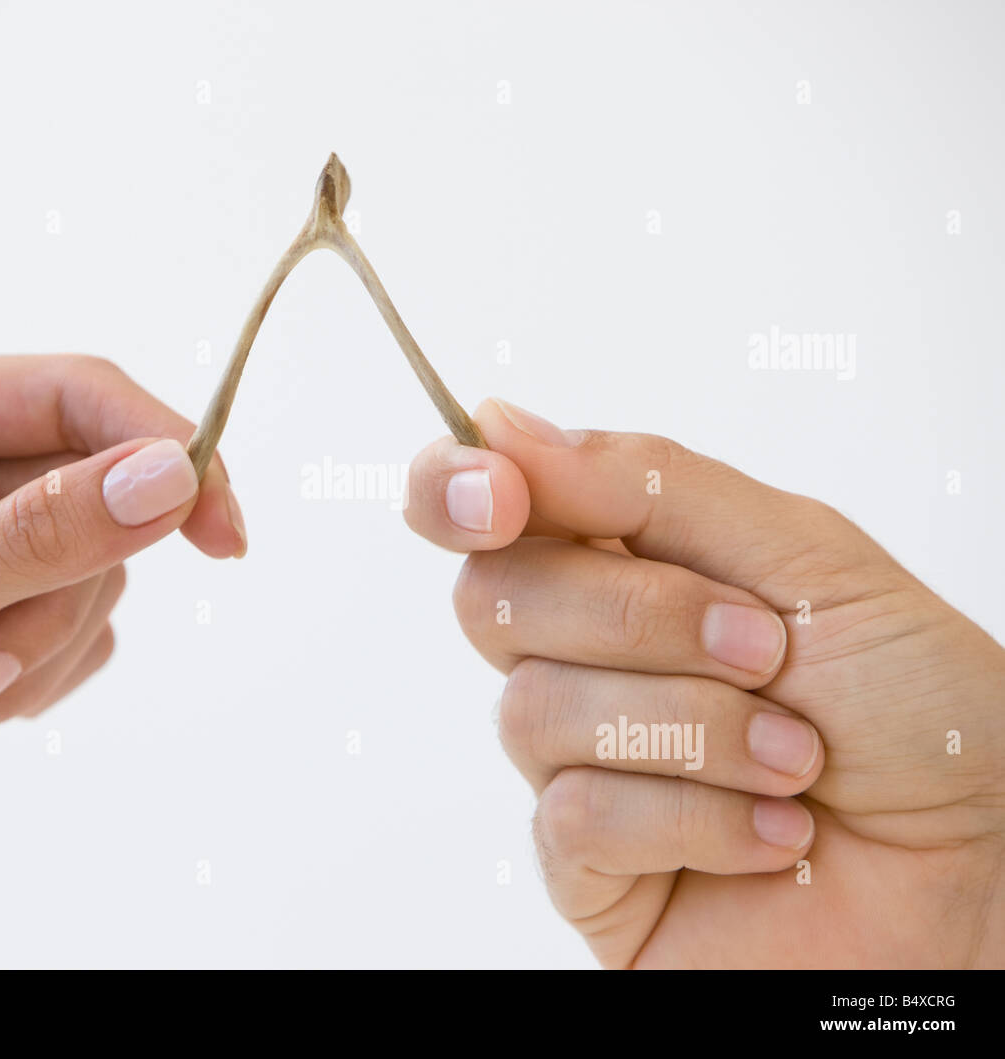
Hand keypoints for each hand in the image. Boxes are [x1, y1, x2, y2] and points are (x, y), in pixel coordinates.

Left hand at [0, 354, 244, 966]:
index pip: (76, 393)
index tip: (220, 533)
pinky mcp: (3, 601)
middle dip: (47, 602)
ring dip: (33, 653)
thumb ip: (42, 537)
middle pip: (97, 494)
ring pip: (98, 571)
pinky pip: (87, 626)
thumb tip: (172, 477)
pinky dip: (37, 679)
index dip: (161, 452)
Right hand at [404, 398, 1004, 967]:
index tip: (496, 492)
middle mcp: (584, 657)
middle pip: (493, 597)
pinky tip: (772, 834)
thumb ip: (649, 483)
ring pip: (533, 709)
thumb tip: (499, 426)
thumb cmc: (914, 705)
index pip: (485, 511)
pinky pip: (572, 817)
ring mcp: (579, 762)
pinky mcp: (587, 867)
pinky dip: (694, 816)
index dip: (455, 488)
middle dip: (638, 616)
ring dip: (693, 728)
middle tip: (764, 650)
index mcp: (626, 563)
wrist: (982, 864)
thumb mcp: (806, 556)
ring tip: (798, 758)